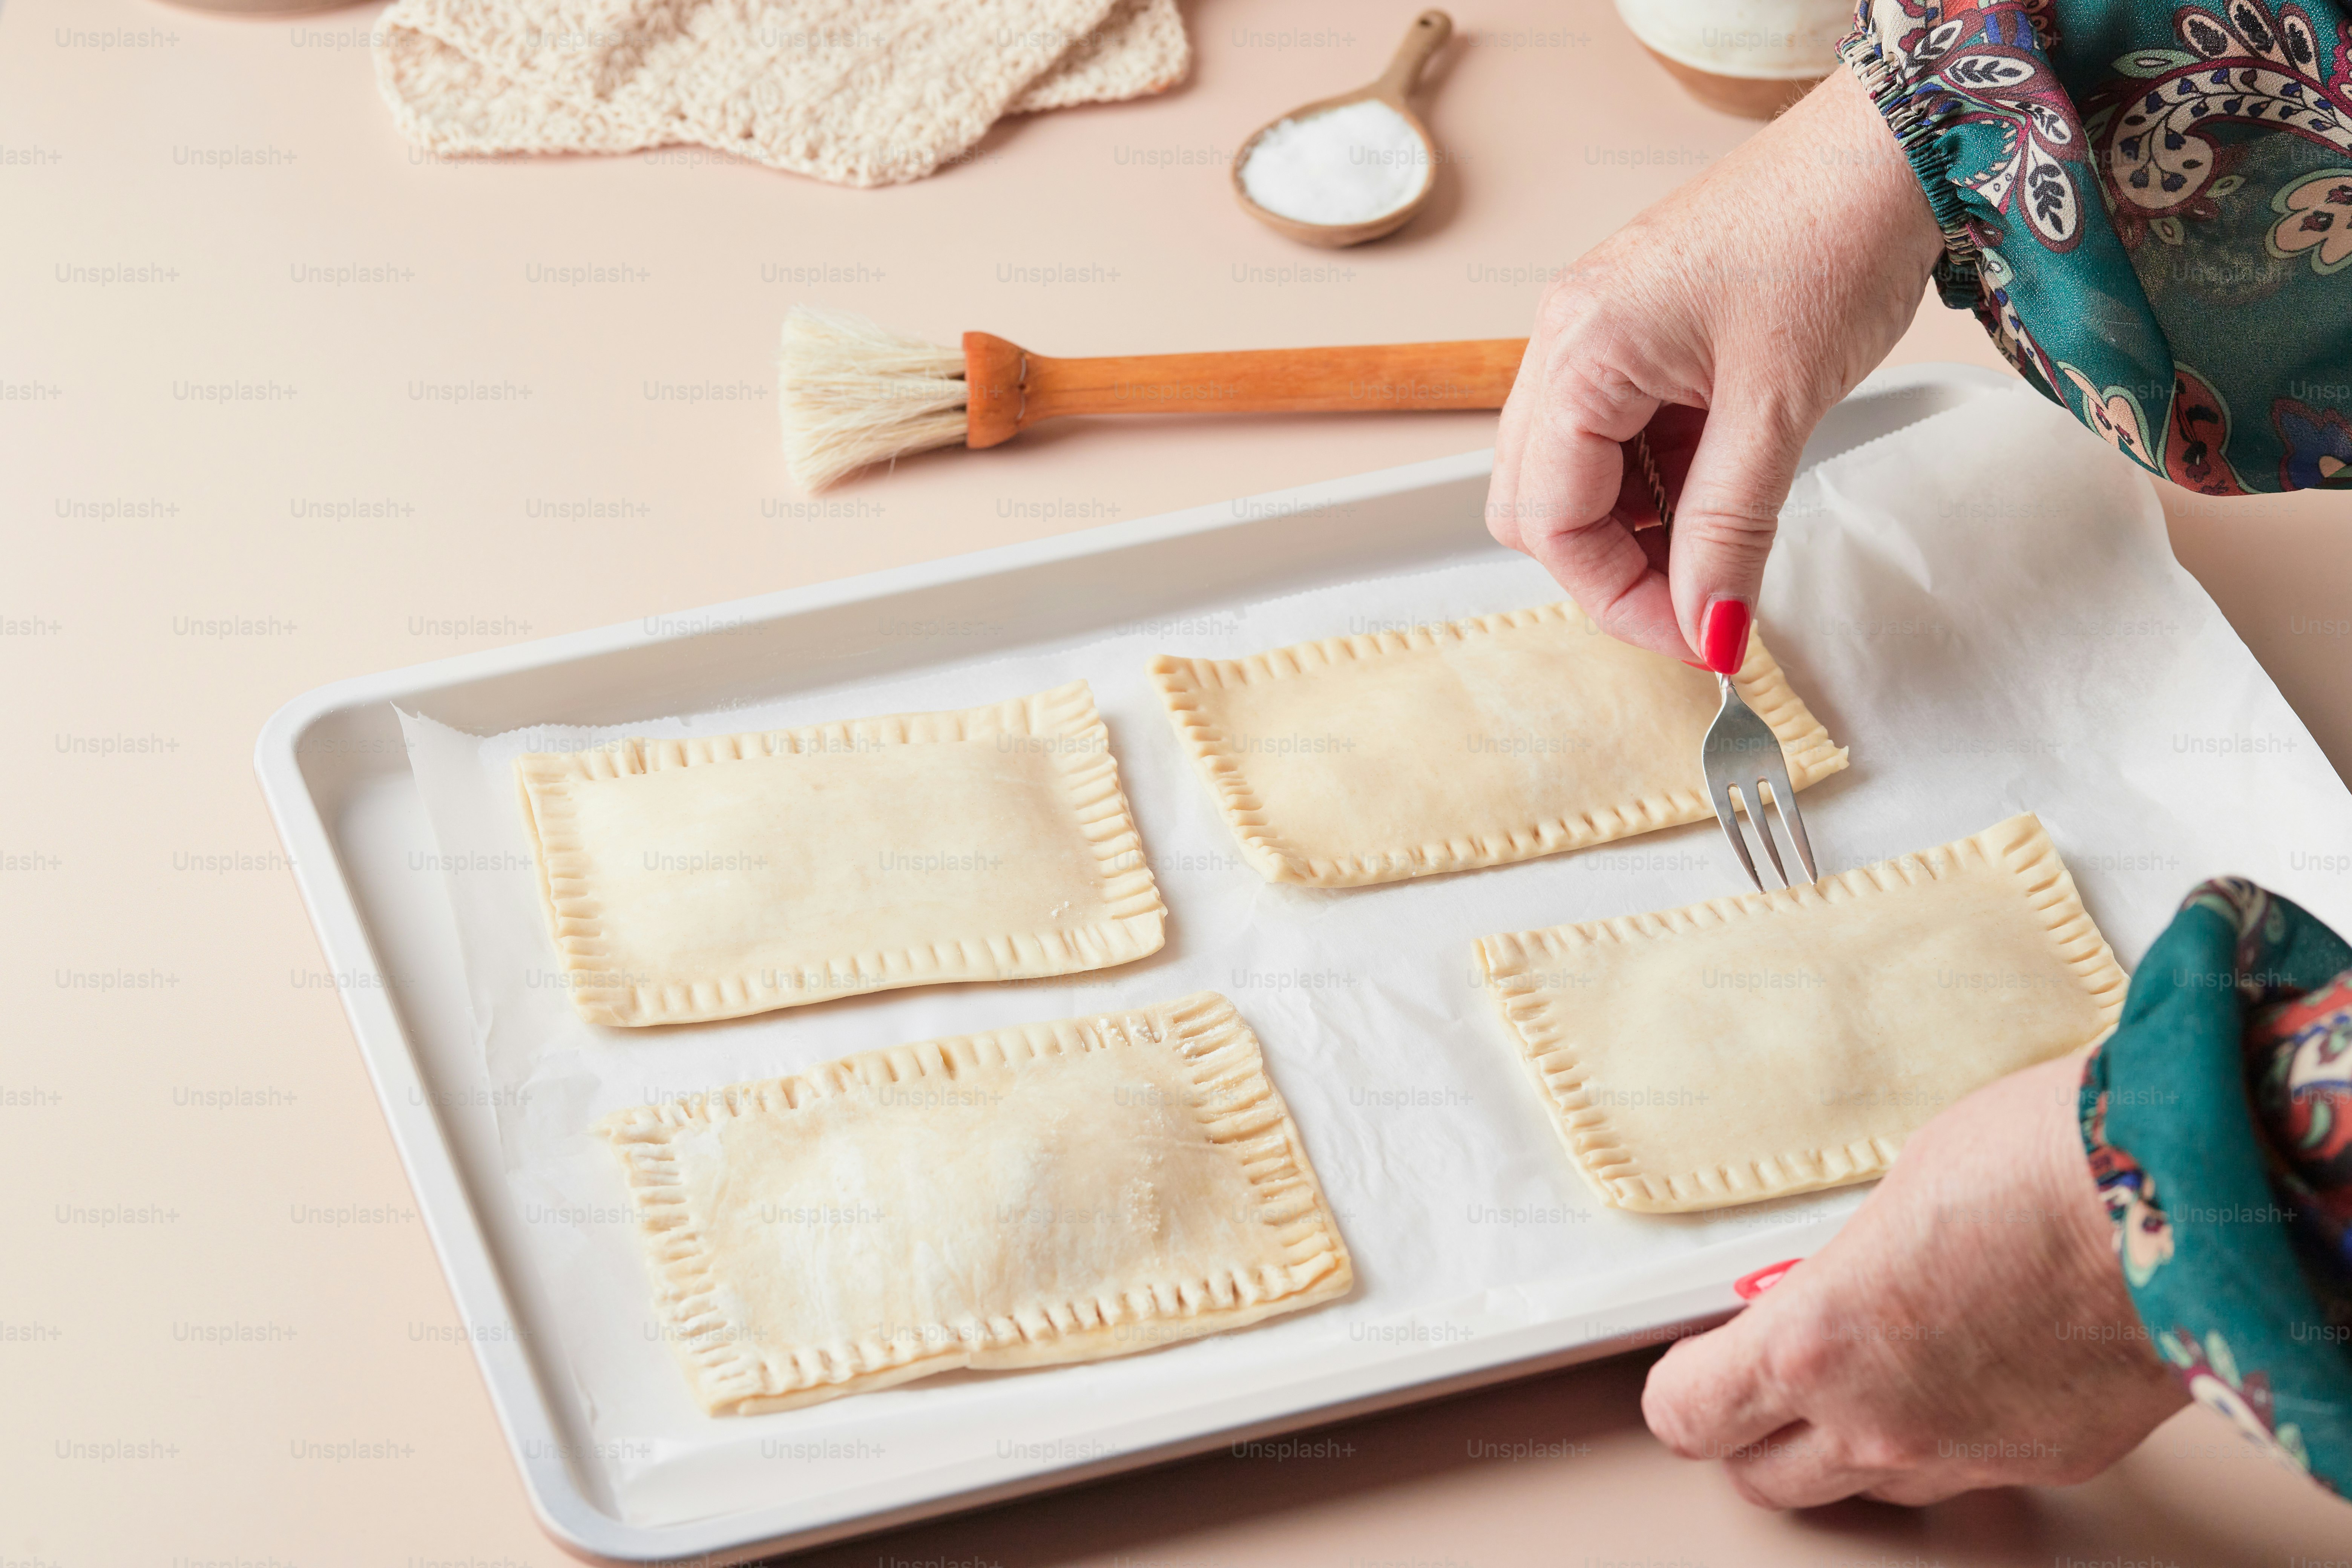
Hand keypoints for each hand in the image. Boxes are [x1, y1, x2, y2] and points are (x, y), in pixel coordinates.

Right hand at [1486, 66, 1943, 667]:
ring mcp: (1597, 333)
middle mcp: (1568, 339)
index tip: (1694, 640)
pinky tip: (1719, 494)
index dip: (1617, 597)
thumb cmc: (1834, 236)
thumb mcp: (1779, 409)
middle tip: (1698, 607)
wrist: (1889, 144)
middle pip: (1538, 503)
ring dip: (1639, 530)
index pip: (1551, 519)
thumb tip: (1708, 632)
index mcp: (1582, 351)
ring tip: (1721, 549)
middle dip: (1610, 569)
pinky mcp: (1636, 332)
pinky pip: (1618, 435)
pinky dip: (1660, 484)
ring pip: (1575, 475)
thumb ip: (1730, 529)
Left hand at [1640, 1053, 2187, 1506]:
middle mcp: (1880, 1419)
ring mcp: (1965, 1454)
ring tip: (1872, 1372)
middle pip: (1768, 1477)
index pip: (1692, 1415)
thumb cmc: (2037, 1165)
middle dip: (1755, 1432)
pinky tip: (1967, 1374)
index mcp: (1817, 1343)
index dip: (1683, 1390)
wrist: (2180, 1195)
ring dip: (1848, 1442)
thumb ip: (1842, 1269)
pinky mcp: (2044, 1462)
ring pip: (1866, 1486)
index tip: (1693, 1362)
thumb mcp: (1890, 1196)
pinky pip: (1962, 1471)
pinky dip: (1947, 1436)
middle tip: (1767, 1379)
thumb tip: (1836, 1284)